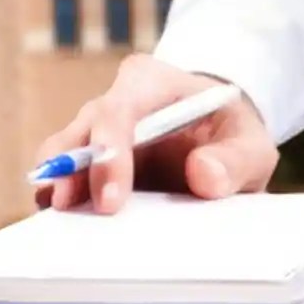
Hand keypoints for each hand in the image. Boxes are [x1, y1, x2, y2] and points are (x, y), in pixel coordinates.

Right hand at [33, 53, 278, 213]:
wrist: (217, 134)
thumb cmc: (230, 131)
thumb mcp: (250, 142)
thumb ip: (235, 158)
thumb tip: (203, 175)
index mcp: (150, 83)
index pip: (117, 111)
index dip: (108, 153)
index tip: (111, 200)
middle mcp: (114, 102)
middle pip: (80, 131)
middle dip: (68, 170)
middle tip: (63, 207)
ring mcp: (96, 130)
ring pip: (62, 151)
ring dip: (57, 183)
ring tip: (53, 216)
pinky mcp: (89, 159)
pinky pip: (65, 174)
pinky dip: (62, 195)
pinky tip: (63, 221)